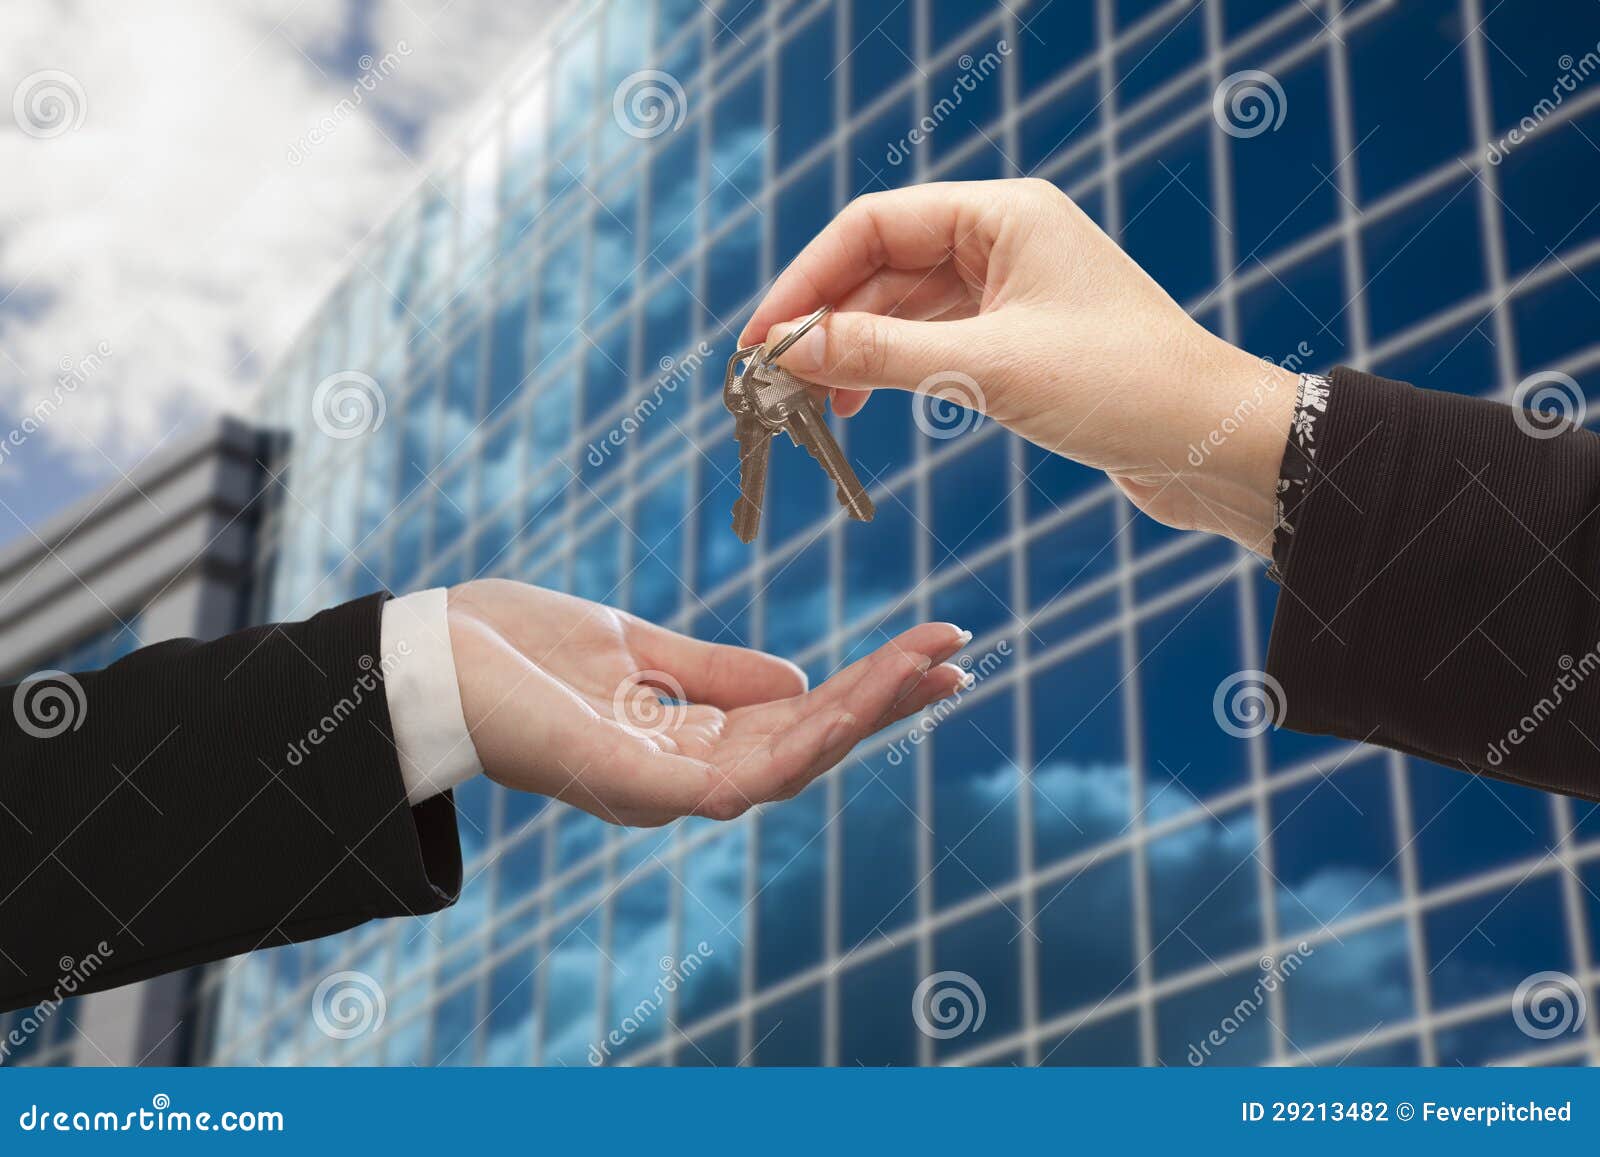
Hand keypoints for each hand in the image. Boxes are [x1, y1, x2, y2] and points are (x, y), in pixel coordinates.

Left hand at [445, 579, 969, 826]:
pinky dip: (799, 743)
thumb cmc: (512, 648)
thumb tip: (797, 680)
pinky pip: (733, 778)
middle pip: (806, 748)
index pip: (795, 722)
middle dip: (884, 705)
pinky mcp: (629, 784)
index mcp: (683, 739)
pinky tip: (849, 704)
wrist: (419, 652)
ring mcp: (657, 786)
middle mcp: (679, 775)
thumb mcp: (633, 645)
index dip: (864, 690)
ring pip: (786, 765)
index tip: (930, 647)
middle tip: (957, 657)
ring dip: (860, 718)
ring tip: (926, 669)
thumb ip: (711, 670)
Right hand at [740, 179, 1299, 554]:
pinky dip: (891, 371)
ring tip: (811, 404)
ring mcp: (1011, 291)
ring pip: (904, 309)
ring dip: (854, 352)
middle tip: (773, 379)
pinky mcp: (1019, 341)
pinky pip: (933, 343)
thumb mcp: (990, 370)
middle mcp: (1004, 240)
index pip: (874, 225)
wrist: (1215, 446)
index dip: (808, 280)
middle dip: (825, 320)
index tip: (762, 337)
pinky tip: (859, 405)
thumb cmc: (1124, 387)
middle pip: (882, 265)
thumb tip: (791, 349)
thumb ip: (883, 355)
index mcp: (1004, 214)